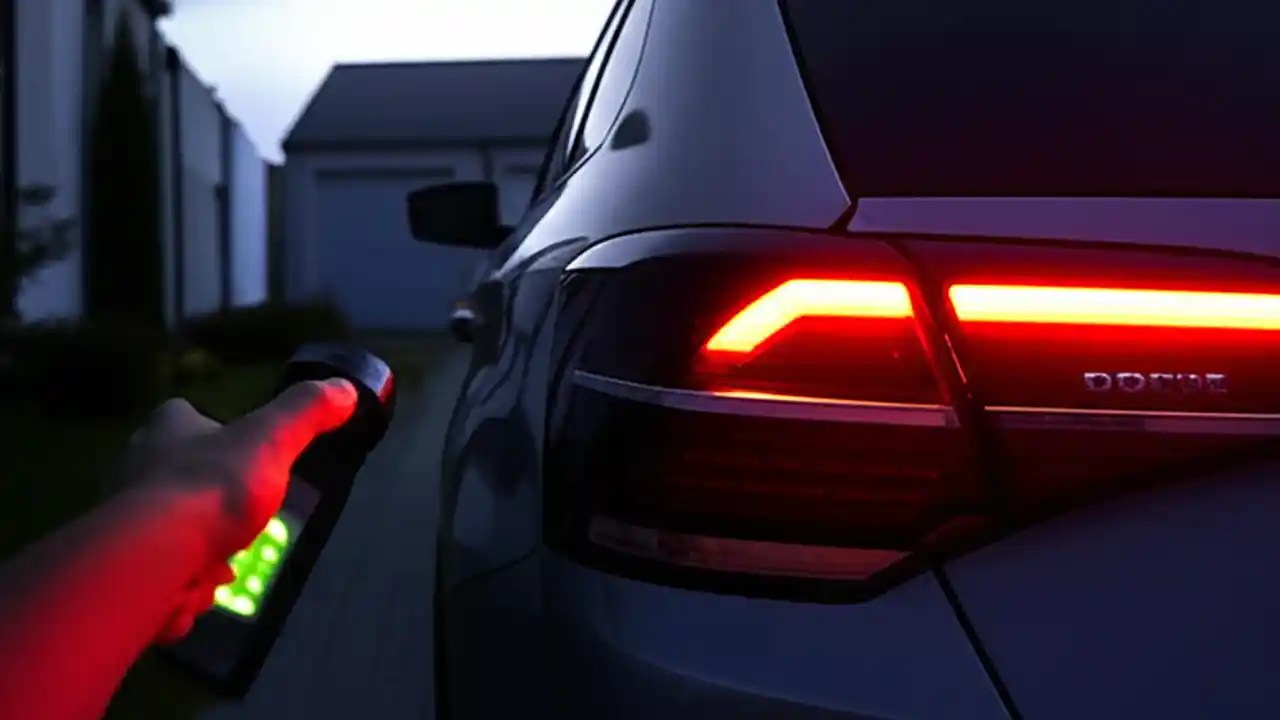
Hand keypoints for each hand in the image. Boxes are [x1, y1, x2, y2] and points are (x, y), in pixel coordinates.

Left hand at [118, 379, 357, 640]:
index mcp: (167, 429)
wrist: (154, 558)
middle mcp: (136, 466)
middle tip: (241, 519)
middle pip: (178, 475)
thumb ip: (307, 412)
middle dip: (211, 501)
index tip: (241, 454)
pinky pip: (156, 571)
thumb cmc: (214, 487)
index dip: (213, 432)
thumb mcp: (272, 440)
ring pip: (168, 527)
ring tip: (223, 562)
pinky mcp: (121, 564)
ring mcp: (122, 517)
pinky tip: (199, 587)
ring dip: (197, 546)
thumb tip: (345, 388)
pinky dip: (179, 582)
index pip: (185, 416)